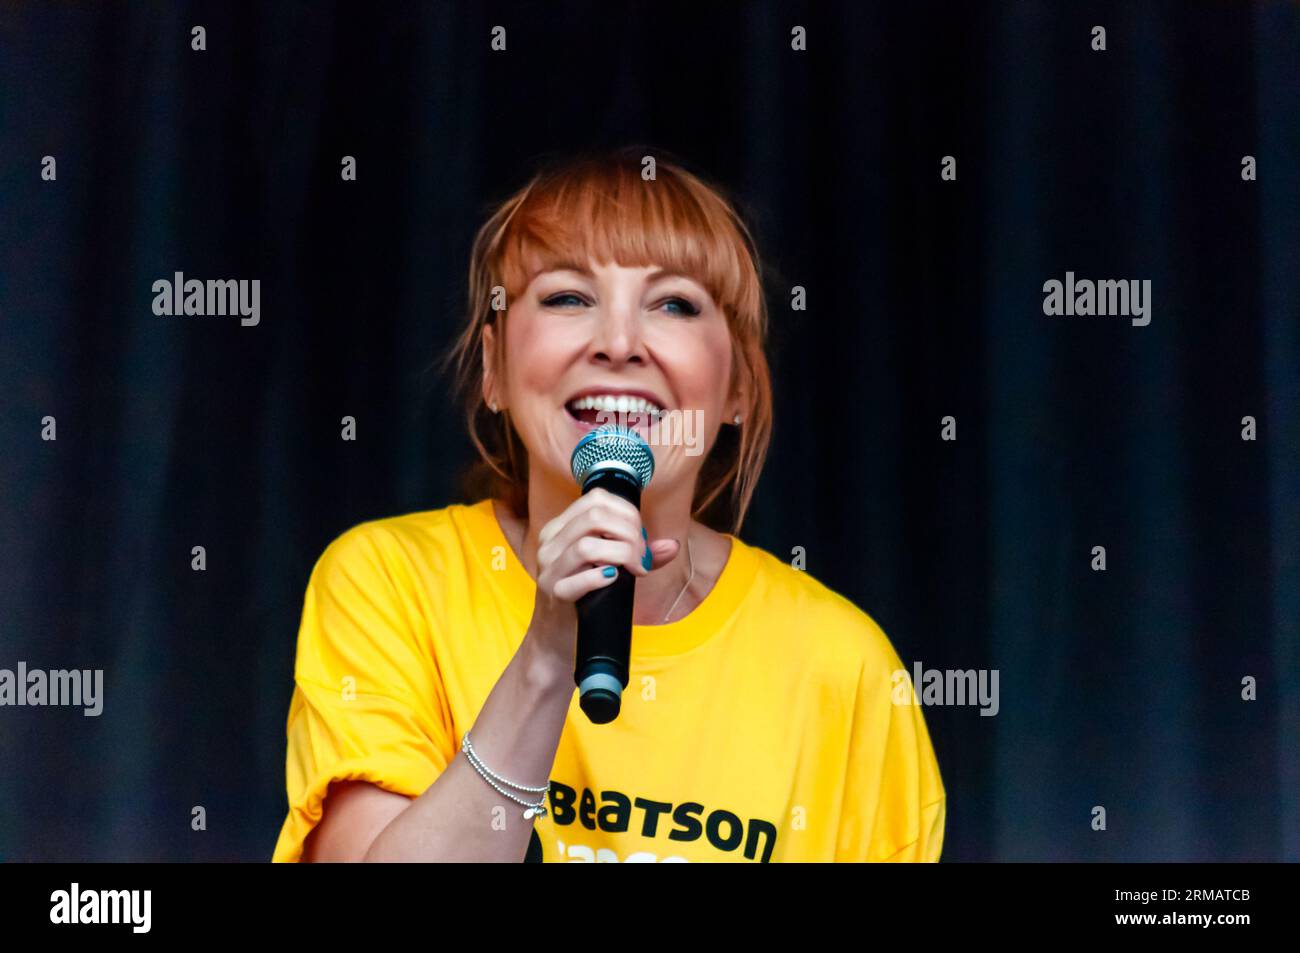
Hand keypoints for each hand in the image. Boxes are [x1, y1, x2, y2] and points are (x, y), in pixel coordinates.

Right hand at [523, 489, 680, 668]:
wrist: (557, 639)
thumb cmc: (586, 598)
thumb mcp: (609, 568)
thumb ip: (639, 554)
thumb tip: (672, 546)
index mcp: (560, 528)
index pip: (596, 499)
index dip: (627, 513)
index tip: (641, 536)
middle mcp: (550, 543)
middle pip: (595, 516)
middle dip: (630, 533)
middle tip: (641, 557)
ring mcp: (549, 568)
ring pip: (587, 545)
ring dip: (622, 554)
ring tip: (634, 569)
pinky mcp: (554, 594)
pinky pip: (580, 578)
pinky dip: (603, 577)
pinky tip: (614, 580)